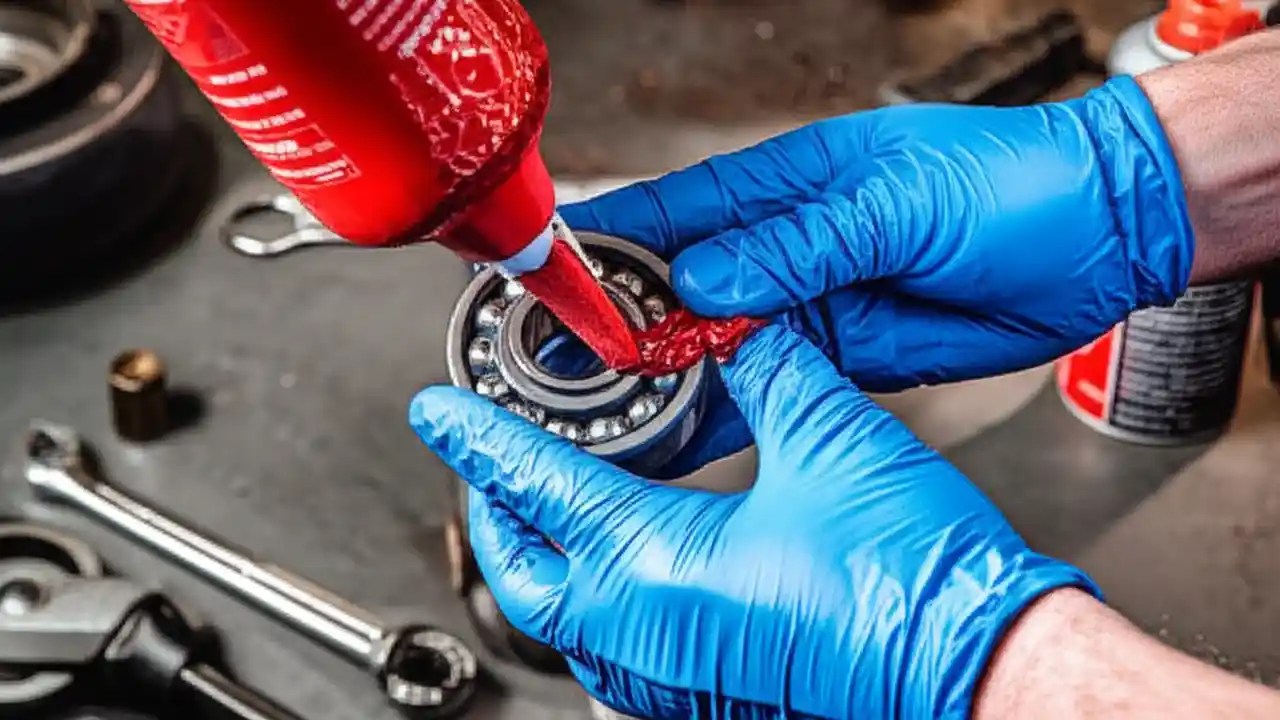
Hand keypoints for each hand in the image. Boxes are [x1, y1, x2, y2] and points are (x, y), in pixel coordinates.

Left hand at [410, 325, 1094, 718]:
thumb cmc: (913, 581)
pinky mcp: (707, 690)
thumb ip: (771, 369)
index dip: (481, 437)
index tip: (441, 410)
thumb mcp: (833, 439)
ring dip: (547, 550)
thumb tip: (741, 326)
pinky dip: (599, 588)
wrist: (978, 665)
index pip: (535, 484)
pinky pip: (617, 639)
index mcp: (651, 565)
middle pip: (525, 567)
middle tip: (496, 454)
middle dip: (499, 506)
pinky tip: (631, 552)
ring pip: (564, 612)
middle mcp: (642, 633)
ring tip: (555, 495)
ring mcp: (671, 674)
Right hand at [560, 75, 1193, 466]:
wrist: (1103, 237)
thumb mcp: (900, 207)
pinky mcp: (847, 355)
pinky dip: (726, 407)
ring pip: (719, 341)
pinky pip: (769, 384)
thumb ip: (802, 246)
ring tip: (607, 406)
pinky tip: (683, 431)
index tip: (555, 267)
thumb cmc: (1014, 184)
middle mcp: (792, 246)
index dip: (613, 239)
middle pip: (685, 285)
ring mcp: (816, 303)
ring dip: (667, 372)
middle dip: (625, 319)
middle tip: (566, 358)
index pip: (680, 209)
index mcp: (792, 185)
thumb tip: (706, 276)